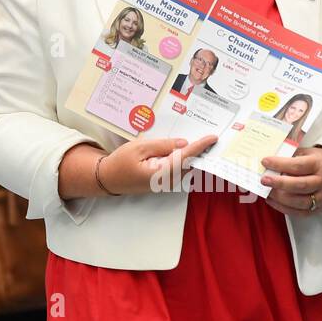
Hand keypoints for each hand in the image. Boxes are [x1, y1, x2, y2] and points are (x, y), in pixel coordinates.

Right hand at [98, 135, 217, 195]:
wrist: (108, 178)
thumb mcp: (139, 148)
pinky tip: (186, 149)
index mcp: (161, 173)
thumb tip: (182, 143)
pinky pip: (178, 169)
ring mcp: (166, 183)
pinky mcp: (164, 182)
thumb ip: (162, 145)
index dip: (200, 147)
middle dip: (201, 151)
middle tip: (213, 137)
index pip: (185, 157)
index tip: (213, 138)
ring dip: (193, 155)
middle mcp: (166, 181)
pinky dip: (184, 159)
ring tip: (203, 141)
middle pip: (189, 164)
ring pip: (185, 167)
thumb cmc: (120, 162)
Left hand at [260, 146, 321, 217]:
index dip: (280, 164)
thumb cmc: (315, 162)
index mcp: (318, 165)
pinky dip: (282, 207)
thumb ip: (288, 157)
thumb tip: (267, 162)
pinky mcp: (317, 209)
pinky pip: (299, 212)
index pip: (298, 166)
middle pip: (300, 185)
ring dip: (279, 197)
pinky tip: (272, 200)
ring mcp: (321, 197)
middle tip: (264, 180)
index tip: (265, 162)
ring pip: (299, 201)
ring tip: (266, 191)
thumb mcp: (304, 153)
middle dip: (279, 183)